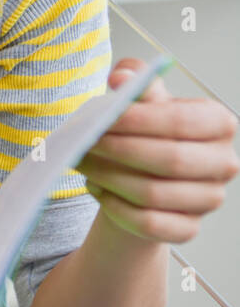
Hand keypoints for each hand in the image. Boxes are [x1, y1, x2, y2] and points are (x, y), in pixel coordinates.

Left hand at [77, 57, 239, 244]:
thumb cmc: (142, 133)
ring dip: (109, 178)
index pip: (180, 121)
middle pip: (169, 160)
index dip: (136, 120)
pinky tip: (97, 189)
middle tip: (83, 143)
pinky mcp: (188, 229)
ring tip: (82, 163)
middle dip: (118, 150)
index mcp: (218, 123)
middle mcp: (223, 163)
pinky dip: (115, 207)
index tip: (101, 119)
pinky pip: (149, 223)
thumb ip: (134, 81)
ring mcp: (210, 199)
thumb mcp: (139, 101)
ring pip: (154, 194)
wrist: (139, 177)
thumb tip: (121, 78)